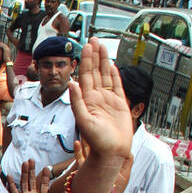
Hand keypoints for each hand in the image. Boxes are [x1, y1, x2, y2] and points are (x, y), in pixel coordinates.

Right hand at [8, 159, 50, 192]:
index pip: (44, 184)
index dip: (45, 176)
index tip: (47, 167)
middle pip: (33, 180)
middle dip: (33, 170)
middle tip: (32, 160)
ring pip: (24, 182)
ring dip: (24, 173)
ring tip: (24, 163)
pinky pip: (14, 191)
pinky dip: (11, 183)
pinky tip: (10, 176)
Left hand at [67, 39, 132, 162]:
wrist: (111, 153)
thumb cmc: (96, 141)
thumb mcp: (83, 121)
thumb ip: (77, 102)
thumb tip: (72, 83)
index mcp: (87, 100)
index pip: (86, 76)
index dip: (86, 61)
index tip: (86, 46)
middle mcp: (96, 98)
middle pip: (95, 72)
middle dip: (94, 56)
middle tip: (93, 40)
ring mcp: (108, 100)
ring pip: (105, 76)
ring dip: (103, 61)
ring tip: (102, 46)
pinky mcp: (119, 103)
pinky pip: (116, 85)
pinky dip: (114, 74)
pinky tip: (111, 64)